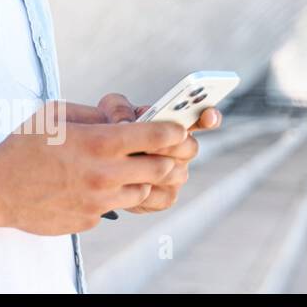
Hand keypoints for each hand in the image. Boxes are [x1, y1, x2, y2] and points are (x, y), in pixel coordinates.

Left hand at [96, 92, 221, 213]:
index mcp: (174, 125)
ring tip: (130, 161)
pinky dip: (143, 189)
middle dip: (170, 144)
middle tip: (150, 143)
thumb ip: (120, 109)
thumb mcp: (110, 110)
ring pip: (177, 173)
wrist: (97, 158)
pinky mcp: (164, 197)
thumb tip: (125, 122)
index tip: (208, 115)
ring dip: (154, 166)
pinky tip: (126, 181)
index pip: (202, 119)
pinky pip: (162, 196)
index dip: (209, 117)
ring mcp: (176, 175)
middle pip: (190, 148)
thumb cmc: (109, 128)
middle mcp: (181, 151)